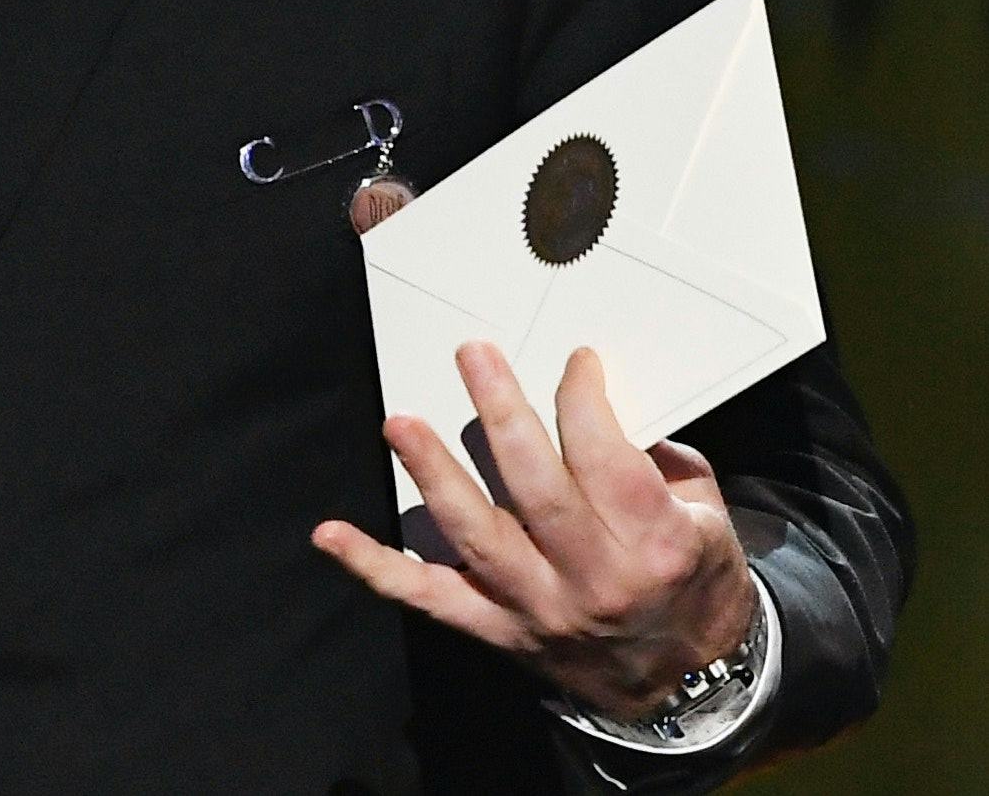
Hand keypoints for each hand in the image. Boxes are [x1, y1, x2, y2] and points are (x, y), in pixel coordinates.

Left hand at [313, 342, 756, 718]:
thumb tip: (605, 403)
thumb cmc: (692, 582)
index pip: (606, 456)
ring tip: (401, 424)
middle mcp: (594, 578)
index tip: (573, 363)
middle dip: (501, 415)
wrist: (688, 685)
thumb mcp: (708, 520)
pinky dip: (375, 566)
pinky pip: (428, 597)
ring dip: (433, 475)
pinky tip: (331, 535)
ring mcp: (539, 607)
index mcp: (654, 542)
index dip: (582, 399)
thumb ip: (661, 461)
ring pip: (476, 536)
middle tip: (473, 355)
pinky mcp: (498, 628)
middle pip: (536, 488)